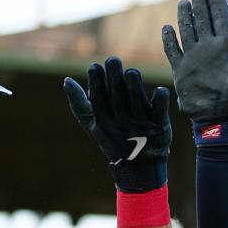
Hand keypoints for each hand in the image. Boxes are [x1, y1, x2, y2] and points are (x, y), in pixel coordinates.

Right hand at [63, 57, 170, 191]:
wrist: (140, 166)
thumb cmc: (114, 139)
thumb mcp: (93, 125)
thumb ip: (79, 104)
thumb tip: (66, 80)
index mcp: (105, 119)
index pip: (98, 97)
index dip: (96, 81)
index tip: (94, 67)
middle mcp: (123, 120)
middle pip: (117, 94)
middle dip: (114, 75)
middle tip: (113, 61)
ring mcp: (142, 122)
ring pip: (137, 98)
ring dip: (134, 83)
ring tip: (131, 73)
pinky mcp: (160, 124)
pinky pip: (161, 109)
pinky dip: (161, 99)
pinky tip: (159, 90)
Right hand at [161, 0, 227, 144]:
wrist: (220, 121)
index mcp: (227, 48)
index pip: (221, 18)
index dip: (217, 3)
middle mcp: (210, 50)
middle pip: (203, 20)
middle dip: (200, 3)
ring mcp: (195, 59)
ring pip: (187, 31)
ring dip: (185, 17)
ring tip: (183, 2)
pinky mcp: (181, 71)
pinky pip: (173, 51)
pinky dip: (169, 40)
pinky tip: (167, 28)